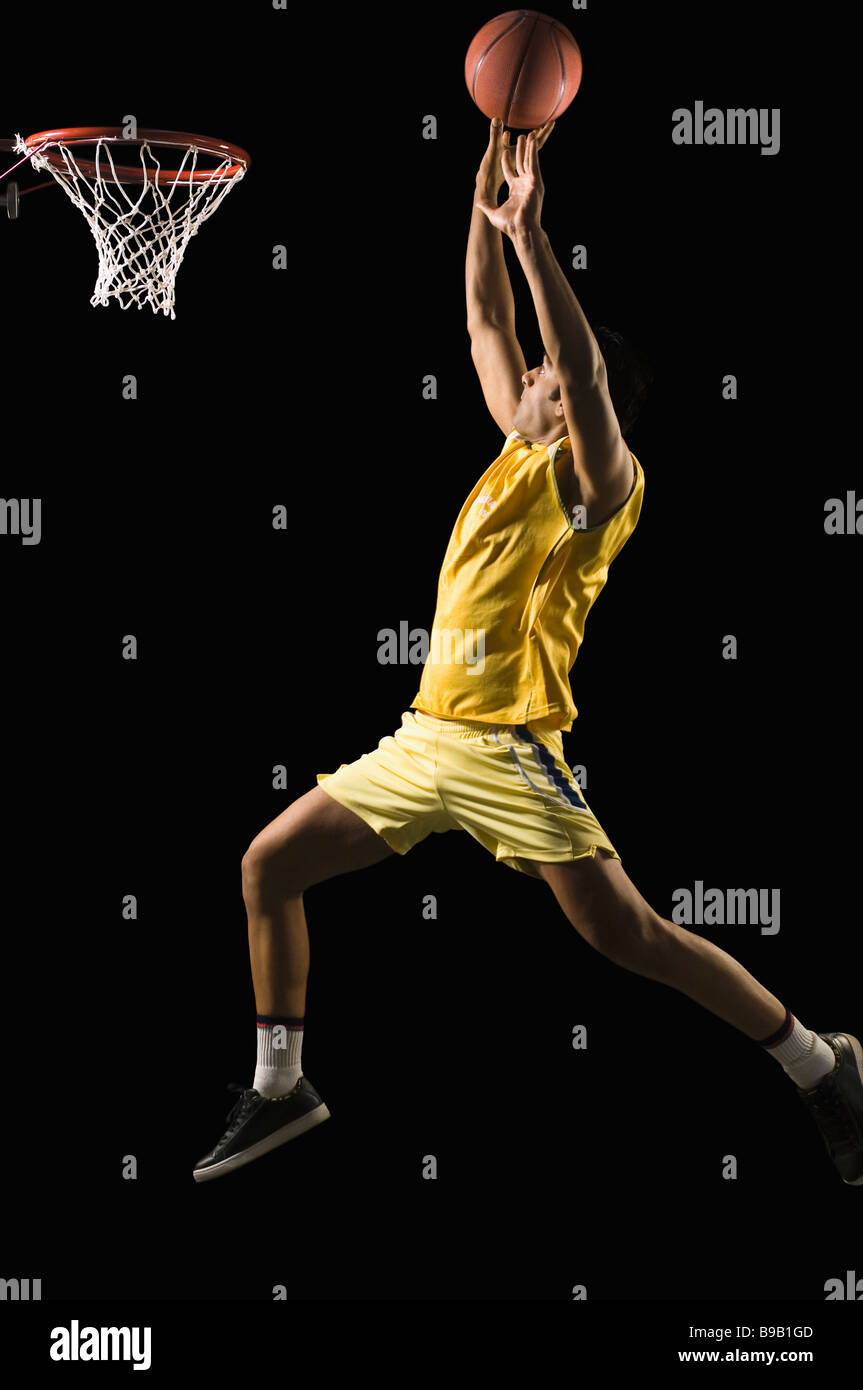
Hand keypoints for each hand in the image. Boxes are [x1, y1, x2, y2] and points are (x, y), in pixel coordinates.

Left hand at [475, 123, 551, 237]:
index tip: (503, 151)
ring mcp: (531, 182)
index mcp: (515, 190)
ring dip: (528, 147)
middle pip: (521, 163)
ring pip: (529, 160)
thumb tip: (478, 204)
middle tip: (520, 137)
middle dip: (520, 150)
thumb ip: (486, 206)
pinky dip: (533, 152)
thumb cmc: (510, 225)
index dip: (506, 161)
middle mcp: (524, 184)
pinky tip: (532, 141)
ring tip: (528, 134)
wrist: (521, 229)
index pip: (510, 171)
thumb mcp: (494, 213)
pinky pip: (534, 163)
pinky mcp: (536, 181)